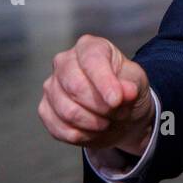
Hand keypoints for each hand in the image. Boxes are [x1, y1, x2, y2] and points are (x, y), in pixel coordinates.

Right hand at [39, 34, 153, 152]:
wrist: (119, 112)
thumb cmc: (126, 89)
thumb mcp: (137, 82)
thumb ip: (131, 85)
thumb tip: (126, 92)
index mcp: (89, 47)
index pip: (92, 61)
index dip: (104, 82)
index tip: (117, 100)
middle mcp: (64, 62)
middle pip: (75, 87)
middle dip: (101, 107)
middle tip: (119, 113)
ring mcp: (51, 86)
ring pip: (68, 111)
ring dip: (93, 123)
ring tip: (108, 121)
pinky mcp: (45, 109)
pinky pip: (59, 128)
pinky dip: (81, 135)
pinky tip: (94, 130)